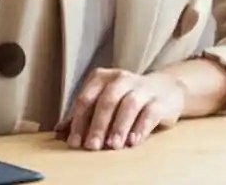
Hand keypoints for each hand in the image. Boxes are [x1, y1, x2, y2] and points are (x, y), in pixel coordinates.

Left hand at [58, 69, 183, 150]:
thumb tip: (59, 131)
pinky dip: (140, 128)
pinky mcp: (159, 100)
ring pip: (129, 104)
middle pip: (107, 100)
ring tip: (113, 146)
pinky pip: (150, 112)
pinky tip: (133, 142)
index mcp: (102, 77)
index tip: (75, 142)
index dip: (79, 122)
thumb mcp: (104, 102)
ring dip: (119, 126)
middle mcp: (121, 78)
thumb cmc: (126, 98)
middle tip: (92, 146)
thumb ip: (84, 116)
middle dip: (98, 125)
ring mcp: (142, 87)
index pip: (86, 99)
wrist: (166, 89)